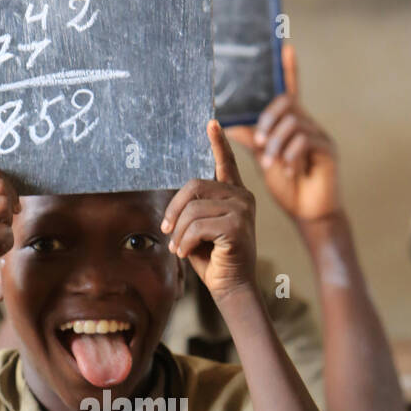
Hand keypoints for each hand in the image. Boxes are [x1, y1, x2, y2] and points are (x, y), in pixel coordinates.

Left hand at [160, 121, 256, 303]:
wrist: (231, 288)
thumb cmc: (213, 259)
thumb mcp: (199, 229)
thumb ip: (193, 208)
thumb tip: (176, 198)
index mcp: (234, 195)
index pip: (226, 163)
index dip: (218, 143)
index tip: (211, 122)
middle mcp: (242, 197)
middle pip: (195, 186)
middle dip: (174, 210)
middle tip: (167, 232)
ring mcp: (243, 210)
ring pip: (193, 209)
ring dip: (178, 232)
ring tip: (179, 248)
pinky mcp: (238, 226)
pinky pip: (197, 225)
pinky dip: (185, 241)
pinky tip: (186, 253)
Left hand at [227, 45, 341, 226]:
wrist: (310, 214)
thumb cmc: (289, 187)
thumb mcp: (265, 160)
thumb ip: (252, 140)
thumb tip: (228, 124)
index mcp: (293, 125)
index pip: (291, 90)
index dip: (289, 69)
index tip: (285, 47)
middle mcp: (308, 125)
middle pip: (287, 104)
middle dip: (268, 121)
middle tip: (259, 142)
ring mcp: (320, 136)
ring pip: (293, 124)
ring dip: (276, 143)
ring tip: (271, 164)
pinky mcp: (327, 151)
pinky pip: (305, 141)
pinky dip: (291, 155)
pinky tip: (287, 170)